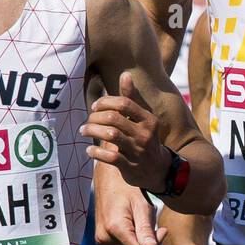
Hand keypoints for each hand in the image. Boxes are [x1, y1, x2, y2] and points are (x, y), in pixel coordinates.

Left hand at [82, 71, 170, 191]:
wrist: (159, 169)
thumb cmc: (145, 138)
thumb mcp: (143, 118)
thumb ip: (132, 98)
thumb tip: (125, 74)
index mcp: (149, 120)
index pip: (124, 104)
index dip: (105, 102)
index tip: (95, 107)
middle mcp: (145, 134)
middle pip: (114, 119)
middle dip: (95, 118)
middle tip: (87, 121)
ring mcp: (138, 151)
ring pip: (111, 136)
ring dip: (93, 131)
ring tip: (84, 131)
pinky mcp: (130, 167)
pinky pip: (110, 157)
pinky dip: (96, 152)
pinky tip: (89, 149)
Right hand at [92, 160, 162, 244]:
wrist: (108, 178)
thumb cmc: (127, 187)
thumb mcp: (141, 205)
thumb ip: (145, 228)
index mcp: (114, 228)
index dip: (155, 242)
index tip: (162, 228)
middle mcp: (104, 237)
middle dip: (147, 236)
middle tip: (148, 216)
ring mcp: (100, 238)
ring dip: (139, 234)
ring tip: (137, 214)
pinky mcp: (100, 238)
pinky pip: (123, 242)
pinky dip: (131, 233)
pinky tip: (130, 218)